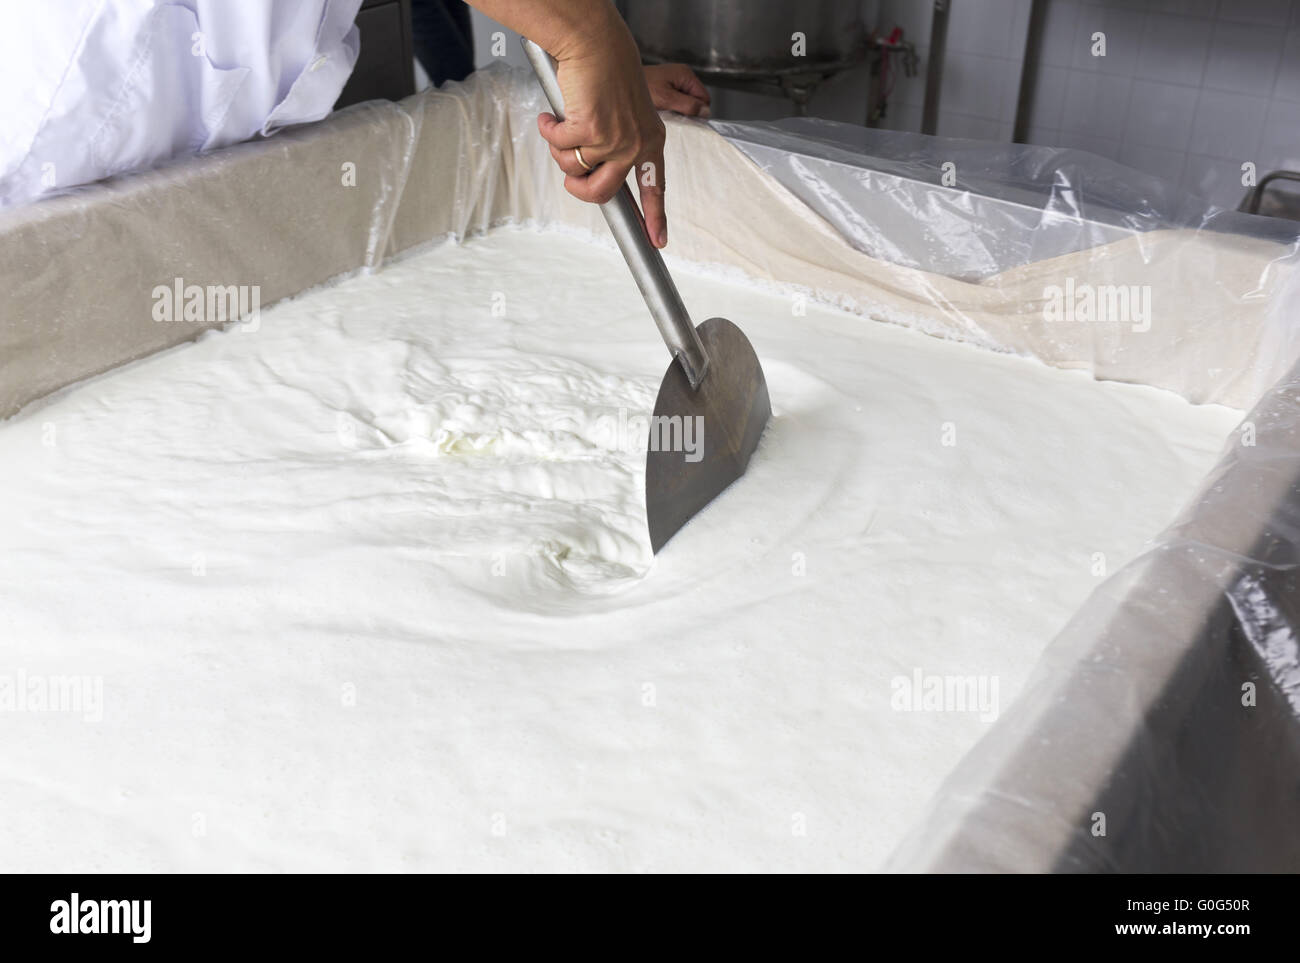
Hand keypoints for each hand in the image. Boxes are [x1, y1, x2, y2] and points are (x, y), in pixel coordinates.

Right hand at [533, 12, 669, 246]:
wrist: (595, 43)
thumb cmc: (606, 72)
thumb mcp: (622, 113)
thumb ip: (614, 144)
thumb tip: (591, 172)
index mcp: (650, 140)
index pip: (655, 186)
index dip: (656, 217)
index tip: (659, 240)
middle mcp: (635, 143)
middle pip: (601, 193)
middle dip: (577, 189)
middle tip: (570, 176)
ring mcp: (614, 139)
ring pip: (574, 168)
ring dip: (560, 149)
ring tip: (563, 124)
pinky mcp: (590, 130)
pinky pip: (559, 145)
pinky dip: (549, 130)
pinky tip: (553, 115)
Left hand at [642, 64, 710, 116]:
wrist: (620, 81)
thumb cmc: (641, 87)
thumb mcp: (667, 99)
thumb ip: (688, 105)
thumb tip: (705, 112)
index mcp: (686, 75)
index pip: (704, 98)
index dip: (698, 110)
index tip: (686, 118)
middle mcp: (682, 76)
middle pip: (696, 100)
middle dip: (688, 110)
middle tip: (672, 114)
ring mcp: (675, 81)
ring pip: (687, 102)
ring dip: (678, 110)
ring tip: (665, 110)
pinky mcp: (667, 87)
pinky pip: (677, 101)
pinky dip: (671, 108)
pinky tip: (661, 108)